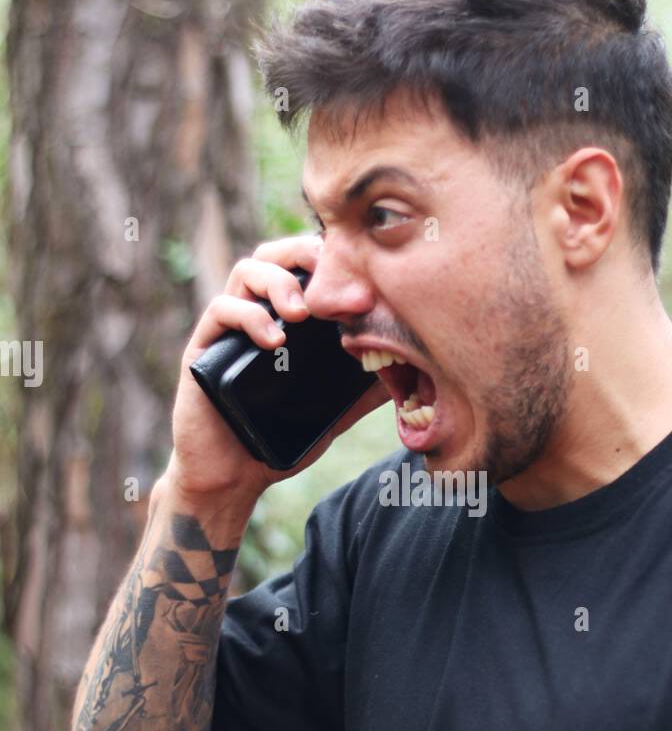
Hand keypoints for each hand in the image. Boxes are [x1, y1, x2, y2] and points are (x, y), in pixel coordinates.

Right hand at [170, 235, 386, 502]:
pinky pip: (221, 310)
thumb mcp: (334, 411)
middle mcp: (257, 312)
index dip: (333, 260)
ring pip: (246, 271)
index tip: (362, 281)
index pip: (307, 265)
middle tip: (333, 279)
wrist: (234, 476)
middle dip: (304, 254)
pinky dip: (249, 316)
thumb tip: (410, 370)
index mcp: (286, 318)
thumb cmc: (282, 439)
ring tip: (302, 312)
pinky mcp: (203, 347)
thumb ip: (364, 389)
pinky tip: (274, 339)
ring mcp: (228, 327)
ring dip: (279, 282)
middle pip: (275, 254)